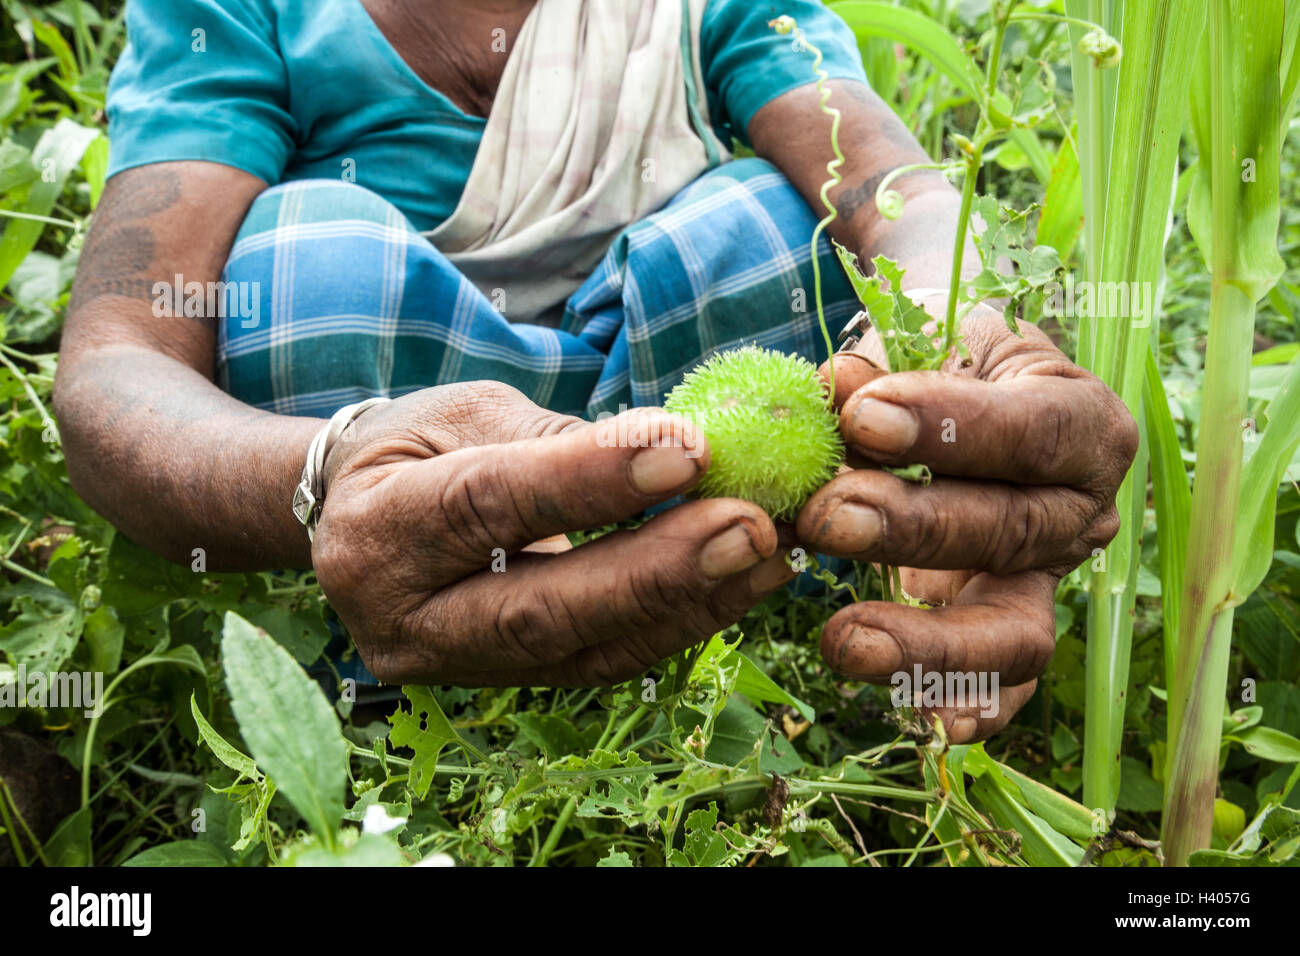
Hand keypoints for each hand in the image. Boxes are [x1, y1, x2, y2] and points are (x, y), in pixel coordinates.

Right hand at [311, 382, 794, 685]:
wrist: (361, 520)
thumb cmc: (418, 447)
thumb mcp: (466, 413)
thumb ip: (557, 436)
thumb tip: (674, 451)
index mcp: (379, 528)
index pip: (487, 504)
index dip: (590, 480)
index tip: (689, 449)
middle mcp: (405, 618)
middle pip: (539, 610)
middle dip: (656, 570)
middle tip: (752, 526)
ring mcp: (455, 666)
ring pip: (583, 651)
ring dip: (688, 604)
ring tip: (769, 555)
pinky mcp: (507, 684)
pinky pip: (602, 663)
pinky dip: (678, 624)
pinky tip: (741, 583)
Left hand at [796, 307, 1138, 741]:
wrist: (965, 389)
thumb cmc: (946, 356)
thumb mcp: (924, 339)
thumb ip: (883, 368)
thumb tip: (835, 390)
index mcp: (1079, 421)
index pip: (1032, 429)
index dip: (950, 425)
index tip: (860, 413)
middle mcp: (1080, 508)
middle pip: (1012, 532)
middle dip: (913, 527)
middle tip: (826, 513)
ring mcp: (1047, 578)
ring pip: (1015, 631)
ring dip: (928, 640)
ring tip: (843, 636)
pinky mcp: (1007, 627)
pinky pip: (1004, 685)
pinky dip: (972, 706)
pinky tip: (930, 722)